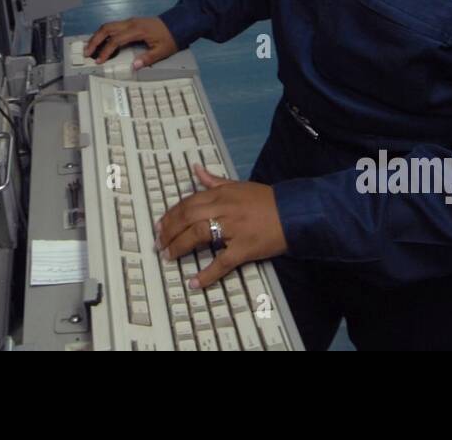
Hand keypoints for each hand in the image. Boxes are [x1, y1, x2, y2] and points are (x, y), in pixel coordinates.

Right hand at [84, 16, 177, 68]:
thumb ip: (147, 58)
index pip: (116, 40)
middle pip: (107, 29)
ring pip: (108, 25)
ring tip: (90, 47)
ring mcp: (130, 21)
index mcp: (137, 30)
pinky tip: (101, 41)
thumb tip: (133, 66)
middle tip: (87, 52)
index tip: (99, 61)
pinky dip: (104, 33)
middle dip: (95, 40)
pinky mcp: (131, 22)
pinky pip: (113, 26)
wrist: (178, 23)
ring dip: (97, 35)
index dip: (106, 51)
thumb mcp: (162, 51)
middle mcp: (131, 23)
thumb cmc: (170, 38)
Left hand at [156, 165, 287, 288]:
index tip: (159, 226)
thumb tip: (196, 169)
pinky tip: (194, 282)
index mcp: (220, 193)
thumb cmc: (265, 200)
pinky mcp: (244, 248)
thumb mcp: (238, 185)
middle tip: (158, 244)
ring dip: (179, 246)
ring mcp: (233, 228)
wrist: (293, 213)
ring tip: (168, 256)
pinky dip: (207, 274)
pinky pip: (222, 262)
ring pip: (198, 235)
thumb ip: (214, 180)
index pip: (188, 203)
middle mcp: (223, 208)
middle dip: (169, 231)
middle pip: (187, 218)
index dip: (170, 215)